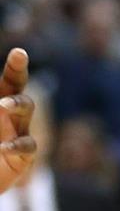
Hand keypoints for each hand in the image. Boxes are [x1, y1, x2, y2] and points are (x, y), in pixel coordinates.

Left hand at [0, 50, 37, 192]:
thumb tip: (1, 101)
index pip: (10, 81)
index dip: (16, 66)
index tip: (19, 53)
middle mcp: (10, 115)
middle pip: (19, 87)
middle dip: (19, 71)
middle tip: (18, 57)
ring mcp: (19, 133)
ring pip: (26, 109)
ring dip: (17, 103)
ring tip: (2, 104)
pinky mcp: (23, 157)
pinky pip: (27, 145)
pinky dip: (17, 145)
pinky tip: (4, 147)